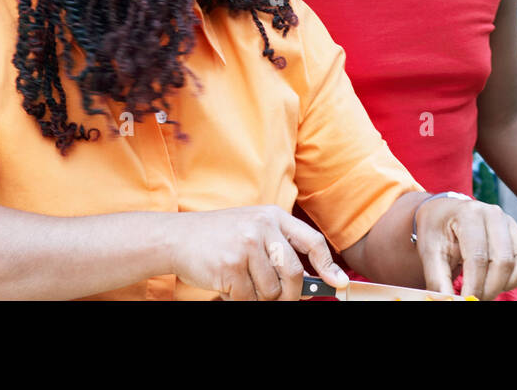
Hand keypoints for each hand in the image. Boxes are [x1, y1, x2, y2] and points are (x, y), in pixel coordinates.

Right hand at [167, 206, 346, 299]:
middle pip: (293, 273)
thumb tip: (311, 278)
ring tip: (245, 286)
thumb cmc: (220, 236)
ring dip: (260, 298)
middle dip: (291, 294)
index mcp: (273, 216)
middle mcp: (262, 228)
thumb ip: (279, 245)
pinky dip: (241, 300)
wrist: (178, 237)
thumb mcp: (253, 227)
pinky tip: (229, 288)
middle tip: (282, 300)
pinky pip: (247, 298)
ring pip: (270, 290)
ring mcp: (246, 246)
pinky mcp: (230, 266)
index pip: (311, 241)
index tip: (338, 282)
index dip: (328, 264)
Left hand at [413, 197, 516, 299]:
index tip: (466, 301)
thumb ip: (438, 280)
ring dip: (510, 281)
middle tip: (477, 298)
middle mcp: (495, 214)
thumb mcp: (429, 253)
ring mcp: (511, 222)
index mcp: (470, 214)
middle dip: (491, 288)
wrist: (443, 212)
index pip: (478, 257)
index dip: (474, 286)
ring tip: (490, 288)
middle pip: (504, 260)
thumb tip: (448, 302)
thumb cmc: (436, 231)